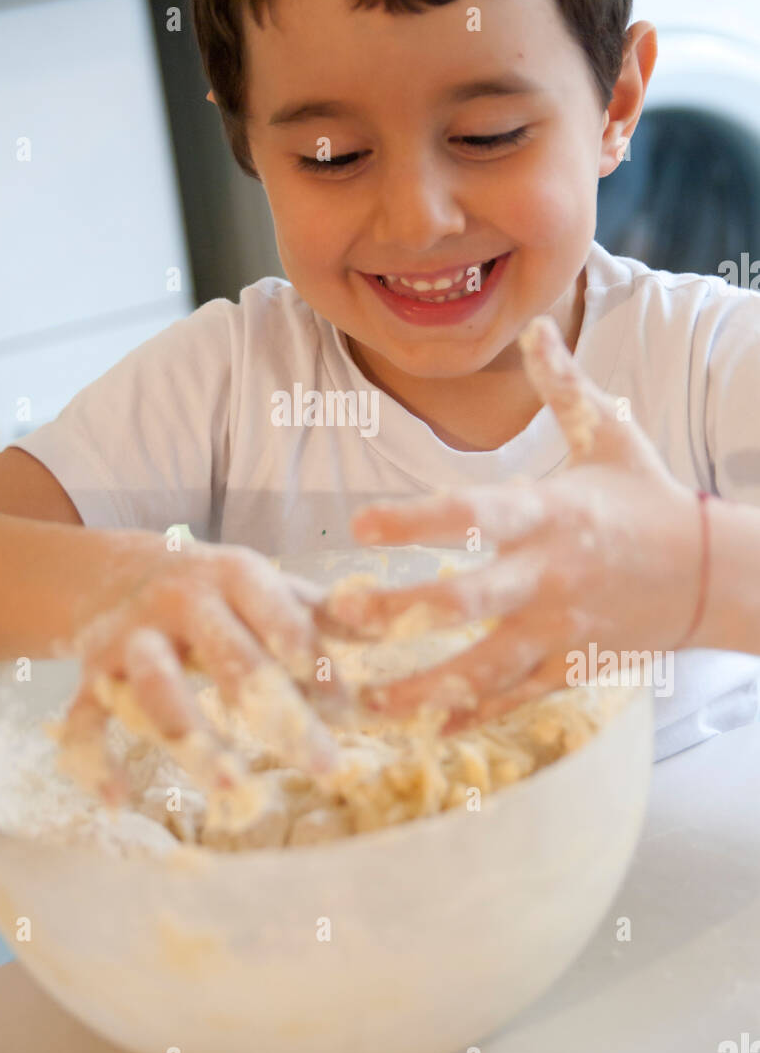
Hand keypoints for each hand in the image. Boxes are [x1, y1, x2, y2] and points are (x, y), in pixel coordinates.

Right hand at [58, 542, 354, 800]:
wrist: (114, 570)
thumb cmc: (216, 591)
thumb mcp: (268, 588)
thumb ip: (325, 615)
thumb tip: (401, 628)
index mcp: (234, 575)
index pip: (281, 615)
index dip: (313, 661)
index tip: (349, 710)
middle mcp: (180, 600)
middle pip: (229, 658)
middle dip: (278, 713)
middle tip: (325, 766)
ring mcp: (131, 637)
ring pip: (156, 687)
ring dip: (192, 737)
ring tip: (233, 788)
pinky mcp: (91, 673)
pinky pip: (84, 717)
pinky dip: (93, 759)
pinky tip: (119, 803)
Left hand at [328, 314, 702, 730]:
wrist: (712, 575)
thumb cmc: (650, 498)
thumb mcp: (611, 436)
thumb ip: (564, 387)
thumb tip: (535, 326)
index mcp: (552, 513)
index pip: (477, 514)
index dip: (417, 521)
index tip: (360, 524)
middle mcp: (550, 576)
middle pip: (466, 602)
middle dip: (400, 612)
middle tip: (339, 618)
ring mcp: (559, 630)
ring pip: (481, 668)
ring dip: (419, 687)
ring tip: (364, 700)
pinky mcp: (569, 667)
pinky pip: (514, 697)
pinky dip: (470, 714)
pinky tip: (425, 727)